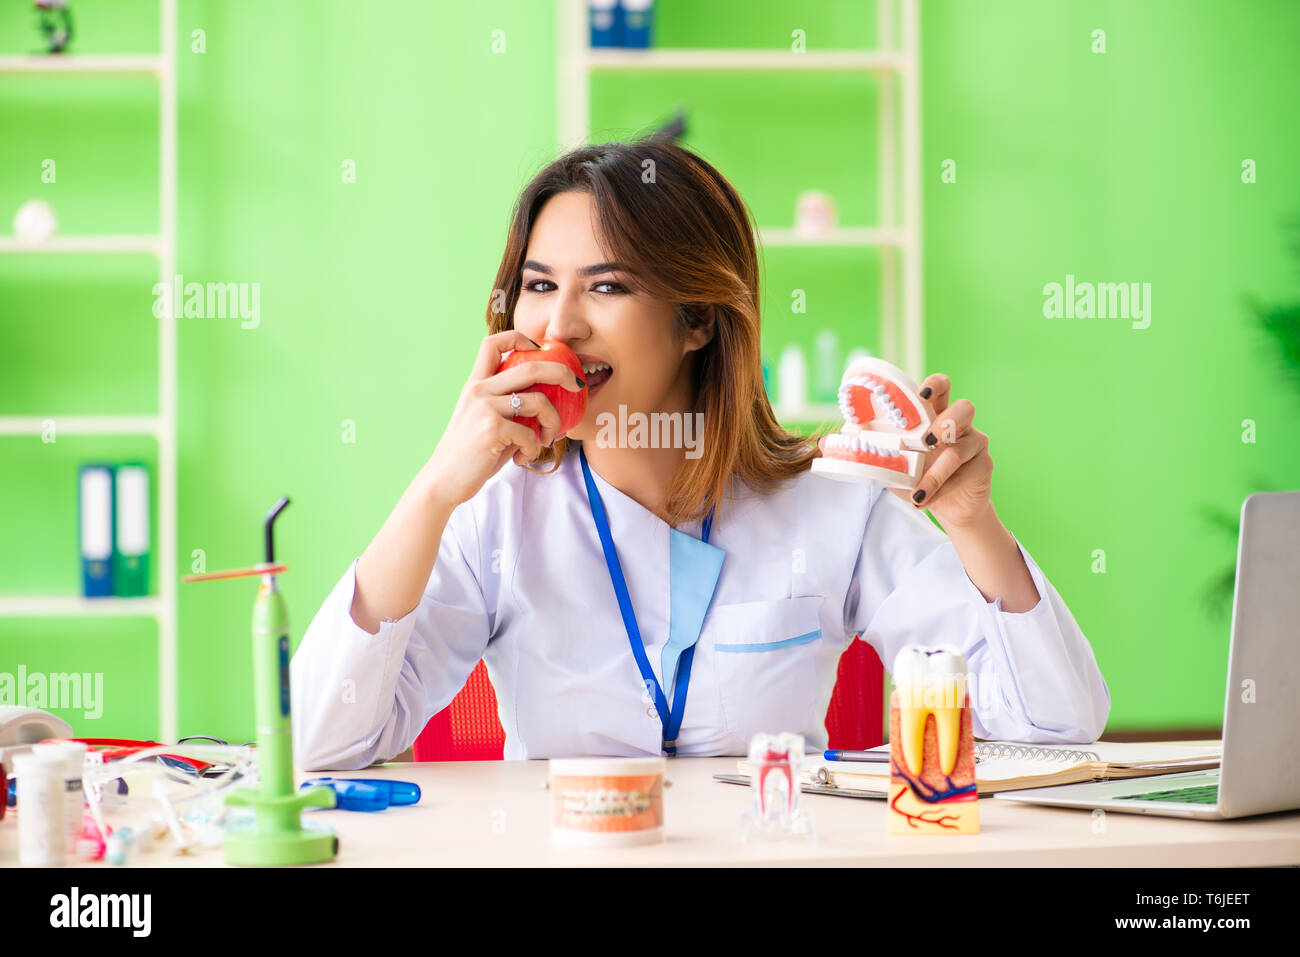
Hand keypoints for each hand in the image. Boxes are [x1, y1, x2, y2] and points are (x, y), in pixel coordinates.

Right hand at [422, 330, 584, 507]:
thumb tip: (549, 402)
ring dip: (553, 424)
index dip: (520, 337)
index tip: (541, 349)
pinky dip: (533, 449)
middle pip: (531, 366)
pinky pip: (531, 434)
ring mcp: (485, 408)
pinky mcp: (492, 429)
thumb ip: (508, 407)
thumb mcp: (486, 421)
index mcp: (475, 384)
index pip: (493, 343)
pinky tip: (521, 458)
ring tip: (546, 440)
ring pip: (539, 402)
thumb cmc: (471, 454)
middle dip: (562, 372)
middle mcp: (479, 390)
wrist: (444, 482)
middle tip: (577, 385)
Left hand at [815, 372, 993, 529]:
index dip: (934, 385)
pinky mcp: (982, 465)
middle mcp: (958, 424)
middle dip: (948, 419)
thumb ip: (866, 450)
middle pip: (964, 407)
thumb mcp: (891, 463)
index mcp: (934, 414)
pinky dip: (941, 488)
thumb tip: (821, 445)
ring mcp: (974, 443)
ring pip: (965, 444)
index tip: (920, 395)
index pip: (940, 388)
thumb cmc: (919, 476)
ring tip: (921, 485)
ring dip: (940, 467)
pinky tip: (923, 499)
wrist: (948, 506)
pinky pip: (964, 472)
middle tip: (928, 439)